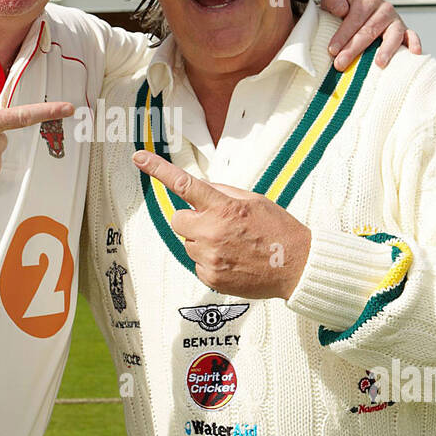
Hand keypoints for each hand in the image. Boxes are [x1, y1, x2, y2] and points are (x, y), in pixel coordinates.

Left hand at [132, 150, 310, 299]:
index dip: (158, 169)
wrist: (297, 266)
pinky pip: (197, 263)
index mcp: (223, 207)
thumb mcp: (253, 200)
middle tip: (216, 224)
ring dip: (202, 241)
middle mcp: (212, 232)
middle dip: (191, 220)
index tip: (138, 158)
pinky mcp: (211, 277)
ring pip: (188, 243)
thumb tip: (199, 189)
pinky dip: (210, 261)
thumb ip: (222, 192)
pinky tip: (232, 260)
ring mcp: (210, 257)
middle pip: (178, 220)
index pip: (183, 184)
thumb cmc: (278, 230)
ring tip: (232, 245)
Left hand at [319, 0, 421, 69]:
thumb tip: (342, 10)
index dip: (342, 35)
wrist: (359, 10)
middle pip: (370, 30)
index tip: (332, 50)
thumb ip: (332, 0)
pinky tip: (413, 53)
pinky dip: (414, 43)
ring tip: (379, 63)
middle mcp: (384, 8)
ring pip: (393, 35)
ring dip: (386, 49)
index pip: (355, 18)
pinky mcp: (405, 31)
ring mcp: (396, 20)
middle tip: (341, 64)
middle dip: (354, 48)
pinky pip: (412, 36)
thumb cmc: (345, 8)